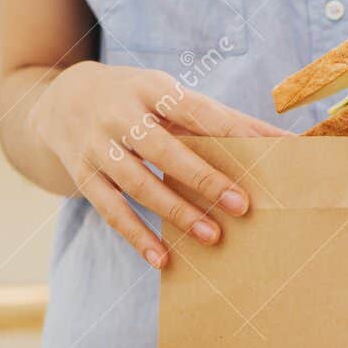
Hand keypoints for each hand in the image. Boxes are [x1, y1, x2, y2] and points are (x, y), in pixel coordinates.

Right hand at [30, 61, 288, 267]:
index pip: (196, 110)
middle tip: (241, 206)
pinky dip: (137, 236)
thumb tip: (284, 140)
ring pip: (138, 184)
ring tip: (212, 236)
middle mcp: (119, 114)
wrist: (62, 101)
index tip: (268, 153)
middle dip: (203, 178)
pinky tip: (162, 258)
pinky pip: (111, 211)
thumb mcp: (170, 96)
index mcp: (150, 88)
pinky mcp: (83, 176)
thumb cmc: (138, 100)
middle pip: (164, 150)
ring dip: (175, 212)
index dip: (231, 131)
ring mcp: (98, 147)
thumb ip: (220, 119)